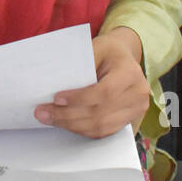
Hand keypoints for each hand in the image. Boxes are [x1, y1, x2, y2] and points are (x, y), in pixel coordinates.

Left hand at [34, 28, 149, 138]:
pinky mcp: (128, 121)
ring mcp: (135, 110)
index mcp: (130, 73)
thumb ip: (79, 67)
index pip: (105, 92)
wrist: (123, 58)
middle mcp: (138, 94)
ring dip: (71, 126)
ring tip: (49, 119)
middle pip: (100, 113)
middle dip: (68, 116)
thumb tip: (53, 87)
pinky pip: (103, 132)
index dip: (79, 99)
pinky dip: (81, 129)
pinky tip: (64, 123)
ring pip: (100, 127)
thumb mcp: (94, 48)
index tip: (56, 99)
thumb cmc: (107, 51)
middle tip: (43, 113)